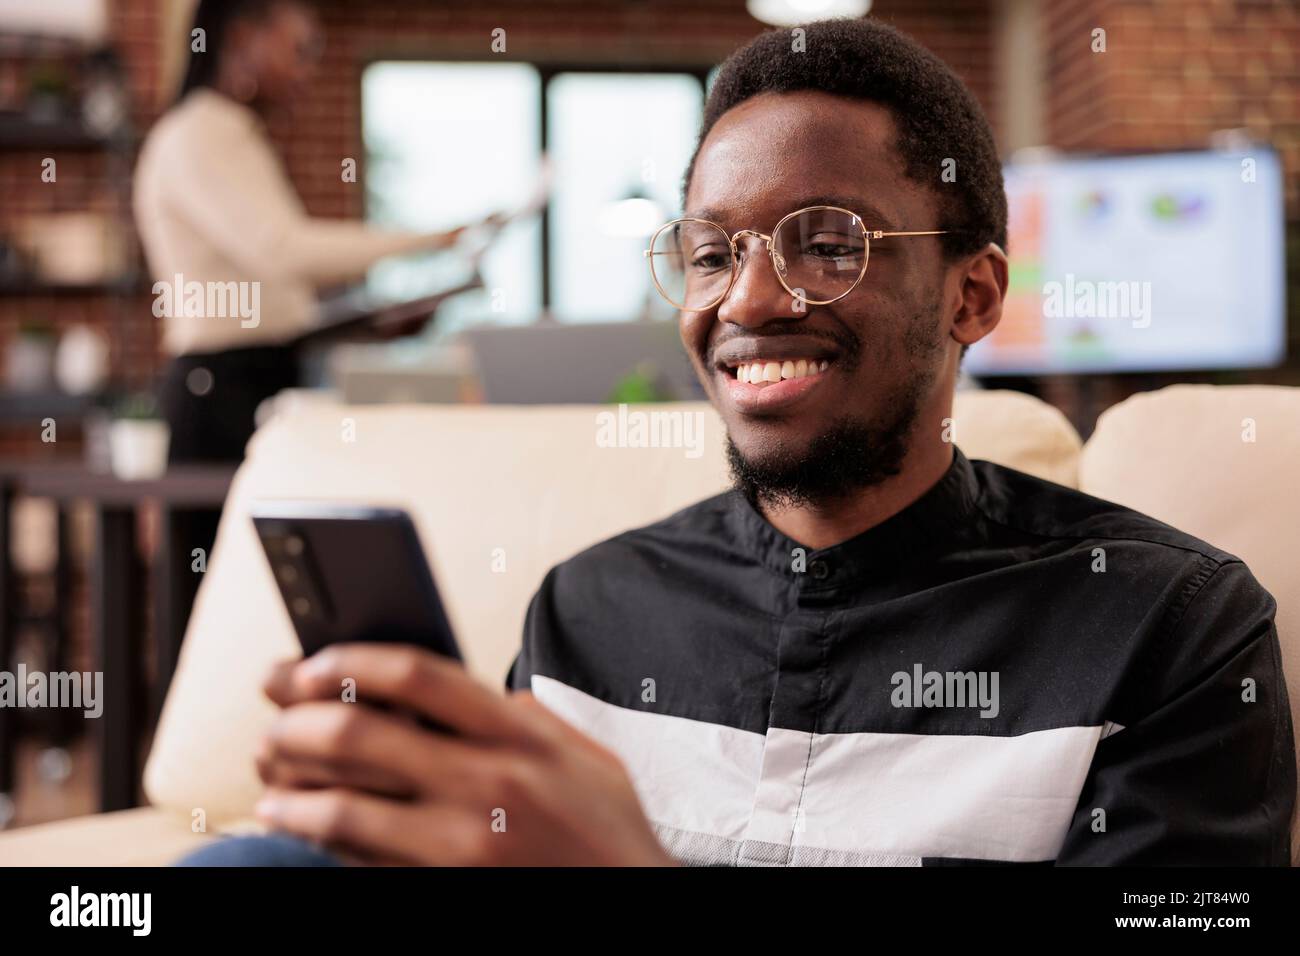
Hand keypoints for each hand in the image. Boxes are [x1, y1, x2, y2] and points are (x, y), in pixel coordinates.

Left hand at [255, 644, 676, 865]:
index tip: (312, 661)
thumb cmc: (606, 831)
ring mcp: (460, 845)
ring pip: (340, 806)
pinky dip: (312, 838)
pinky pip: (354, 861)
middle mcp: (486, 784)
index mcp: (520, 736)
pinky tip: (295, 825)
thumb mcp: (582, 753)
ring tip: (270, 777)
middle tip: (274, 720)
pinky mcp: (440, 890)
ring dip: (287, 786)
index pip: (417, 675)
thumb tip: (452, 692)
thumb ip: (520, 716)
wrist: (633, 905)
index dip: (351, 660)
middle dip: (296, 721)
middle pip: (360, 734)